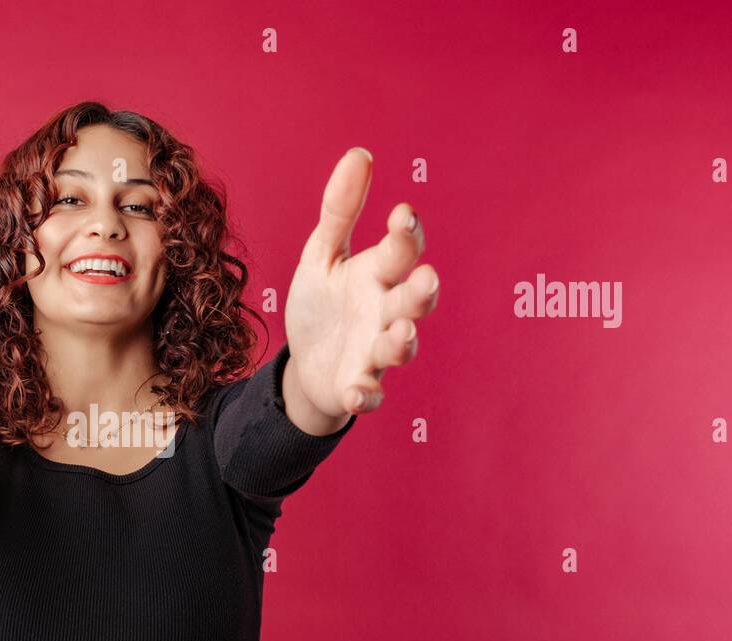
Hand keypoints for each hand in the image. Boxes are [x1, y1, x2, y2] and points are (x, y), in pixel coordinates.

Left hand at [284, 147, 438, 421]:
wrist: (305, 362)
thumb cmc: (323, 303)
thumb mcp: (322, 254)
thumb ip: (340, 210)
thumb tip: (359, 153)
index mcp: (377, 275)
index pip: (400, 251)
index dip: (405, 234)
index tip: (400, 214)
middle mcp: (384, 312)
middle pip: (412, 301)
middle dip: (421, 292)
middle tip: (426, 279)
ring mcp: (374, 352)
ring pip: (398, 348)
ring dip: (401, 343)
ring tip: (401, 335)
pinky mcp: (358, 386)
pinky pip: (369, 394)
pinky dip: (365, 396)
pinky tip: (356, 394)